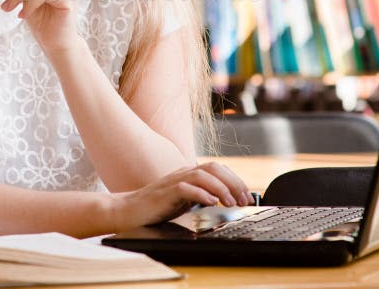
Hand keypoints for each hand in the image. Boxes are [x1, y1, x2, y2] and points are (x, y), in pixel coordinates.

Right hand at [109, 162, 256, 231]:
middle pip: (213, 168)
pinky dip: (201, 194)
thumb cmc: (158, 206)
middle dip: (233, 183)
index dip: (236, 180)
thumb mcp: (185, 199)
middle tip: (244, 200)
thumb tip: (225, 201)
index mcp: (189, 174)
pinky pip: (185, 188)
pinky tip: (210, 202)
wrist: (131, 210)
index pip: (218, 169)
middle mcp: (183, 173)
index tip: (247, 196)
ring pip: (202, 175)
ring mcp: (174, 181)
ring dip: (220, 188)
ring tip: (230, 203)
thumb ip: (201, 196)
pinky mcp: (166, 192)